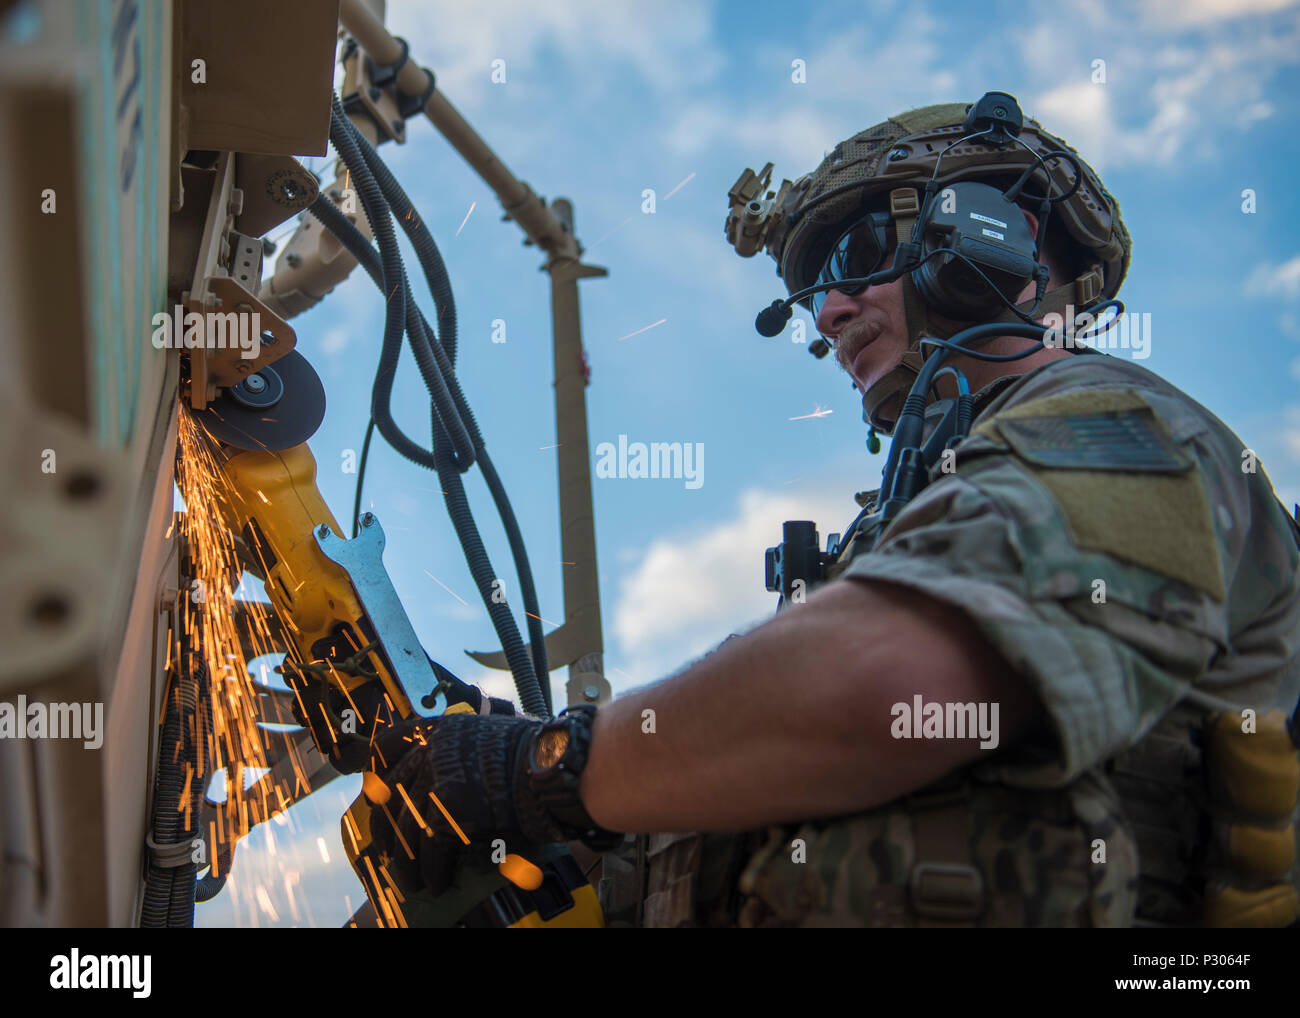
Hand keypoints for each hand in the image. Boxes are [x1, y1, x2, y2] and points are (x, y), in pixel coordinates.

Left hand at [363, 713, 563, 893]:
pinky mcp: (447, 813)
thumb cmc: (535, 754)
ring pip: (405, 830)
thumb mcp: (489, 737)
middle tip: (388, 850)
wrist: (554, 766)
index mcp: (439, 729)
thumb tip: (447, 784)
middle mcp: (430, 751)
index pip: (388, 745)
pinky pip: (429, 852)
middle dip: (386, 829)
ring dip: (407, 862)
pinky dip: (432, 873)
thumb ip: (461, 754)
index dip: (376, 773)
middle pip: (389, 795)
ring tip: (412, 880)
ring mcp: (435, 781)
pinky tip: (438, 883)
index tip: (373, 794)